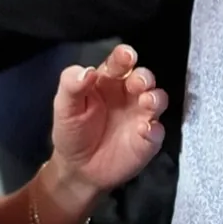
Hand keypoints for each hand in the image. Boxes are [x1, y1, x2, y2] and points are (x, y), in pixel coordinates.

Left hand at [49, 45, 166, 198]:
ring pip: (158, 99)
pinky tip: (146, 130)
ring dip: (156, 98)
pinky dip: (155, 129)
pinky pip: (158, 131)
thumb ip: (71, 85)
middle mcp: (128, 94)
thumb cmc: (72, 131)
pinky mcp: (148, 139)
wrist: (78, 168)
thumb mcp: (64, 106)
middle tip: (138, 83)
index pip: (119, 63)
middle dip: (144, 77)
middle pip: (143, 78)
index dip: (125, 56)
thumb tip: (87, 71)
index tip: (127, 55)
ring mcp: (141, 115)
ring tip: (147, 102)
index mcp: (107, 81)